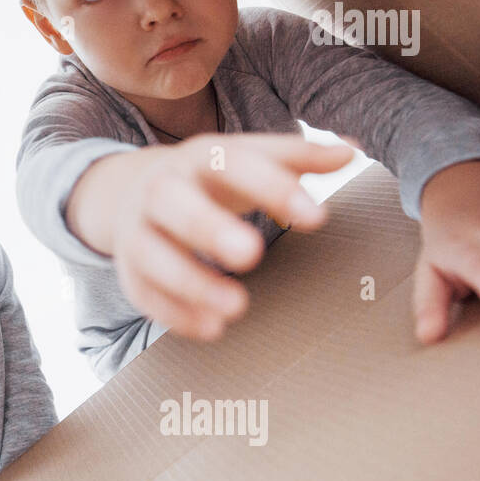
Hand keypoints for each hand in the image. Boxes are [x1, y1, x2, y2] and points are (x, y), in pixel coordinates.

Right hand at [103, 134, 354, 340]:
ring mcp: (138, 230)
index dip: (272, 188)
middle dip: (207, 227)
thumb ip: (297, 158)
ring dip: (191, 282)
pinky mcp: (129, 271)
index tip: (317, 218)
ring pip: (151, 254)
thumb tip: (350, 151)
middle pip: (172, 202)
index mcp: (198, 158)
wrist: (136, 192)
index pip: (230, 163)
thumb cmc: (210, 179)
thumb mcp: (248, 159)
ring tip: (238, 306)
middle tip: (251, 254)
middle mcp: (160, 189)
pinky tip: (213, 329)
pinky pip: (143, 294)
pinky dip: (175, 314)